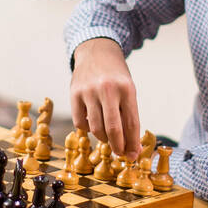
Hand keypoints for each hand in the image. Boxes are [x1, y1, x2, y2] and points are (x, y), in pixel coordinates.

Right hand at [70, 37, 140, 159]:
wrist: (96, 51)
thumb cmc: (116, 75)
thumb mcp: (128, 90)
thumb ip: (129, 116)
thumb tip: (133, 147)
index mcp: (127, 89)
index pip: (131, 123)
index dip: (133, 143)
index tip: (133, 155)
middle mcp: (108, 89)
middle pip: (113, 129)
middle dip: (118, 147)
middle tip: (120, 154)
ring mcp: (89, 91)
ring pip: (95, 128)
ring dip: (103, 139)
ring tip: (108, 136)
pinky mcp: (74, 93)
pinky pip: (79, 122)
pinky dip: (87, 128)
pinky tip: (93, 123)